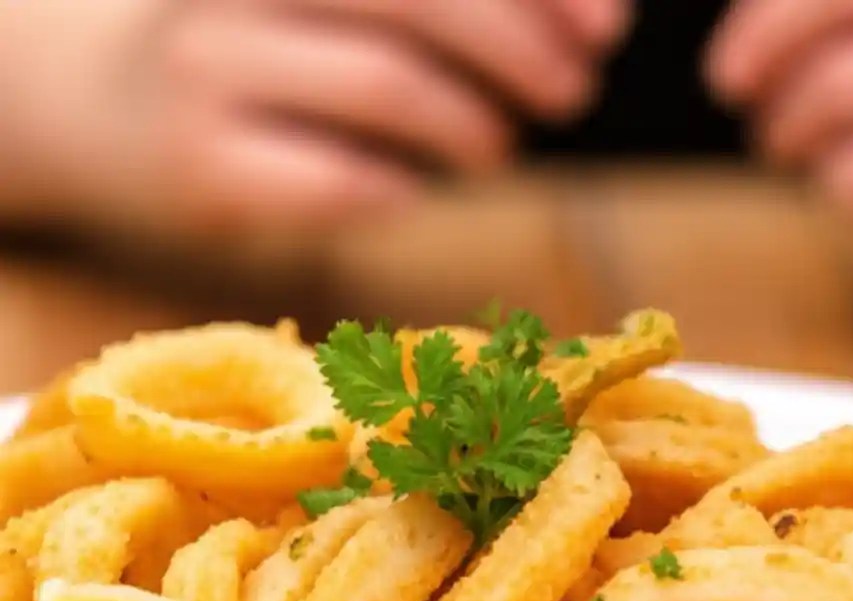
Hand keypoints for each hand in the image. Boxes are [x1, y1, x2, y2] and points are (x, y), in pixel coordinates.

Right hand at [0, 0, 627, 237]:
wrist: (102, 109)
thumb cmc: (263, 50)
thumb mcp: (339, 2)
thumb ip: (446, 5)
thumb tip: (594, 20)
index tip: (608, 29)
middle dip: (522, 50)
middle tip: (572, 94)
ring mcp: (207, 71)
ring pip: (384, 83)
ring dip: (472, 124)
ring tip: (495, 147)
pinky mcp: (201, 170)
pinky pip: (339, 180)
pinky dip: (405, 187)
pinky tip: (415, 189)